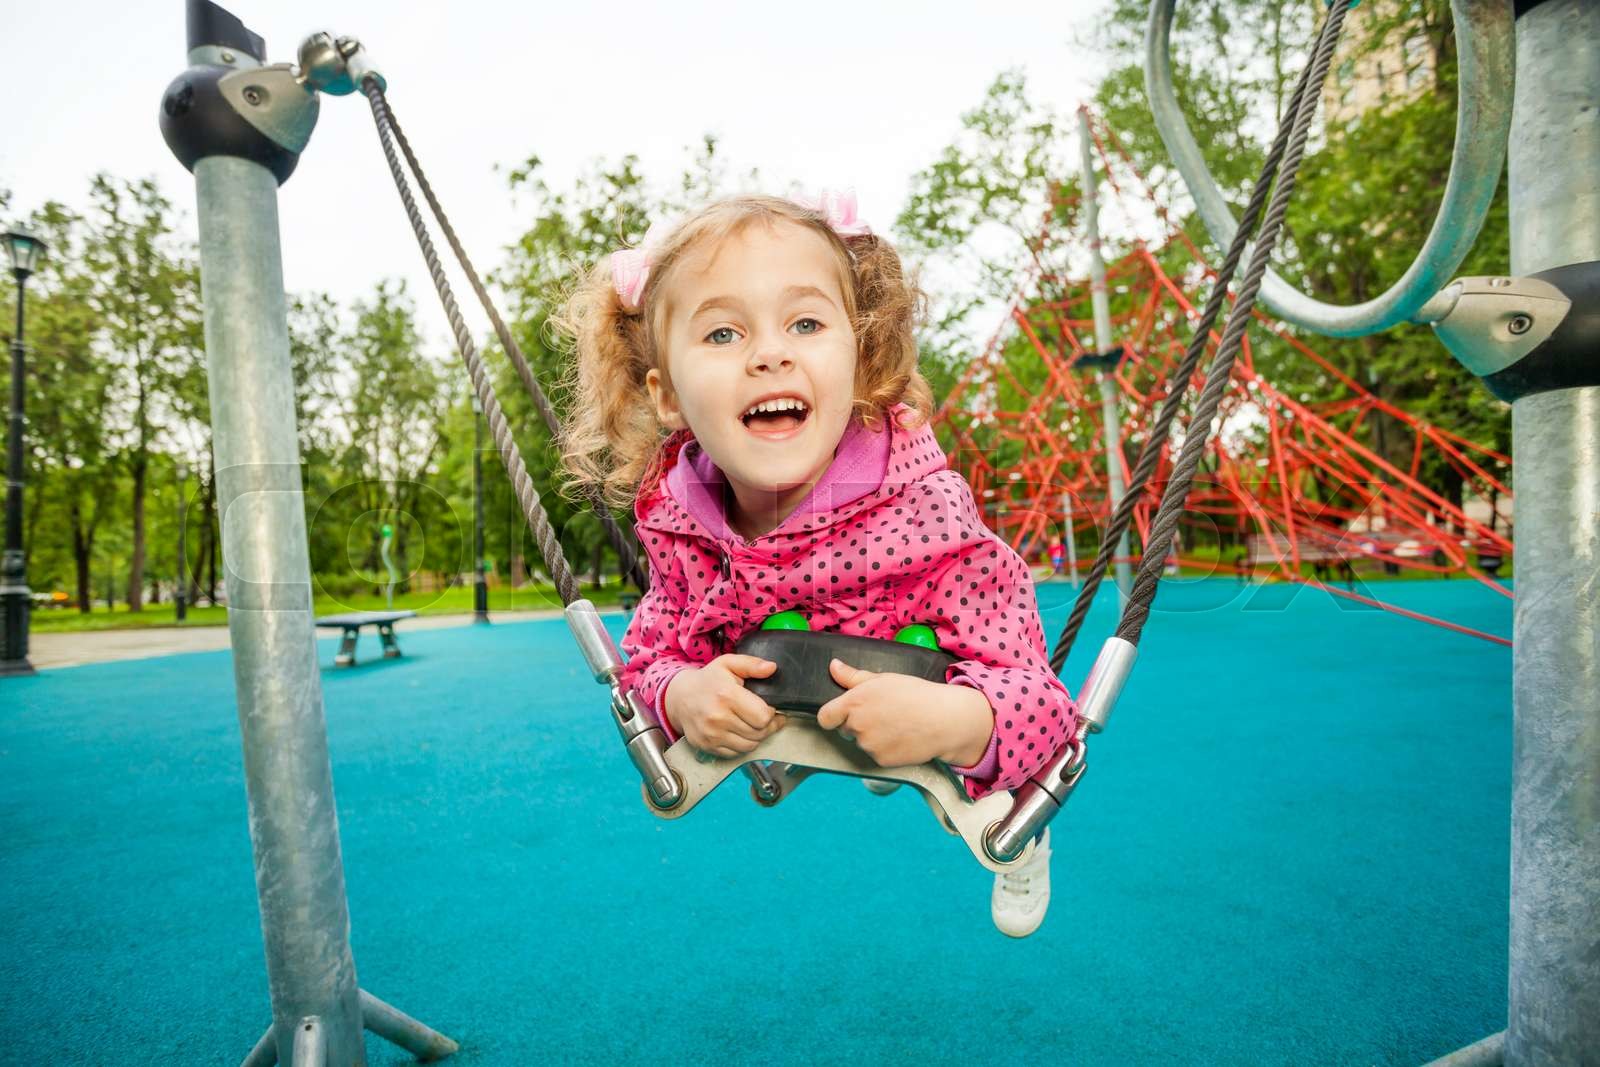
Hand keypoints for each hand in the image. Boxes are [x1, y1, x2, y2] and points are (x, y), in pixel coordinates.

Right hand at [663, 654, 786, 757]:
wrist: (679, 697)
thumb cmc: (707, 681)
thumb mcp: (728, 664)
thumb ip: (752, 664)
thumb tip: (772, 668)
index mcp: (726, 695)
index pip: (763, 716)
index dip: (771, 713)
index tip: (769, 708)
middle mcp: (718, 717)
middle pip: (759, 733)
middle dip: (767, 726)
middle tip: (766, 718)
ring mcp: (712, 735)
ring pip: (750, 746)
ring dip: (756, 737)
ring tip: (754, 725)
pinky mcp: (707, 746)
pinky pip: (736, 753)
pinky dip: (742, 745)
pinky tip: (740, 732)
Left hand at [816, 659, 993, 768]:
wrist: (944, 720)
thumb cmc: (916, 695)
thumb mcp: (883, 678)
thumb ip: (852, 676)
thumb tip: (833, 666)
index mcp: (854, 702)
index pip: (825, 717)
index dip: (831, 715)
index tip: (839, 715)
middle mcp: (857, 726)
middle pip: (845, 730)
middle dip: (857, 724)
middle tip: (882, 714)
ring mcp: (868, 745)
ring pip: (862, 743)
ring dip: (872, 737)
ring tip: (896, 725)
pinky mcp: (880, 761)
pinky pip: (876, 755)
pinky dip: (885, 749)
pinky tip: (901, 737)